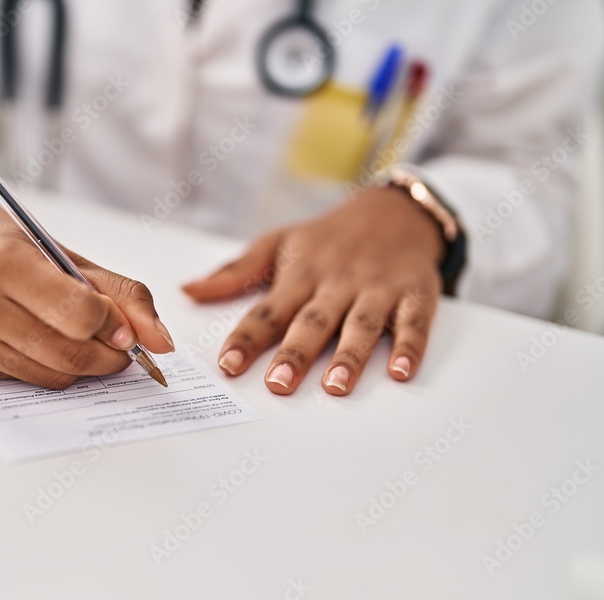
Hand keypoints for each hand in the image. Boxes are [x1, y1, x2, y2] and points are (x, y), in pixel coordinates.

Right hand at [0, 167, 174, 387]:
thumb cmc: (11, 248)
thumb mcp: (69, 257)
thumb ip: (123, 295)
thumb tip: (162, 343)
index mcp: (5, 263)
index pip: (80, 314)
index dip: (113, 324)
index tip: (122, 324)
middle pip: (70, 355)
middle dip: (109, 357)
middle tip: (119, 345)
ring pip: (53, 377)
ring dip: (85, 368)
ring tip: (87, 343)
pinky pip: (31, 383)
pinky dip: (54, 371)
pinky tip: (50, 346)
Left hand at [182, 187, 444, 395]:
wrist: (393, 211)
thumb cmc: (327, 237)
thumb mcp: (278, 243)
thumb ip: (234, 273)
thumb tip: (188, 291)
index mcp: (300, 275)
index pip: (267, 311)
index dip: (246, 338)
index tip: (228, 365)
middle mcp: (337, 283)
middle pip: (313, 321)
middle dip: (296, 353)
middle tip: (279, 384)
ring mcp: (377, 288)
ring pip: (361, 324)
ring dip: (350, 355)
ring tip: (335, 386)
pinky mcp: (415, 293)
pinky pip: (414, 321)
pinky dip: (410, 346)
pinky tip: (401, 372)